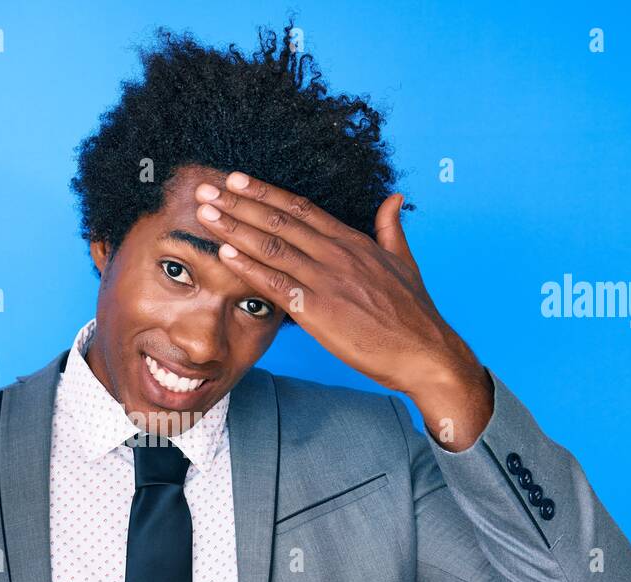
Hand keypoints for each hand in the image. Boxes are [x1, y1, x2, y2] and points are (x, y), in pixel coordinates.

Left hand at [193, 171, 491, 448]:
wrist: (425, 352)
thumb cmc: (414, 314)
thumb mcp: (404, 261)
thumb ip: (391, 227)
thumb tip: (393, 198)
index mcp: (352, 241)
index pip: (301, 208)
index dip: (265, 193)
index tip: (237, 180)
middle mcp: (336, 253)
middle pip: (278, 220)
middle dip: (238, 203)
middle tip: (206, 188)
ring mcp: (327, 280)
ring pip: (272, 246)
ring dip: (234, 227)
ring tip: (205, 212)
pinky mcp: (319, 310)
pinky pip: (276, 284)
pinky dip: (249, 267)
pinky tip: (225, 254)